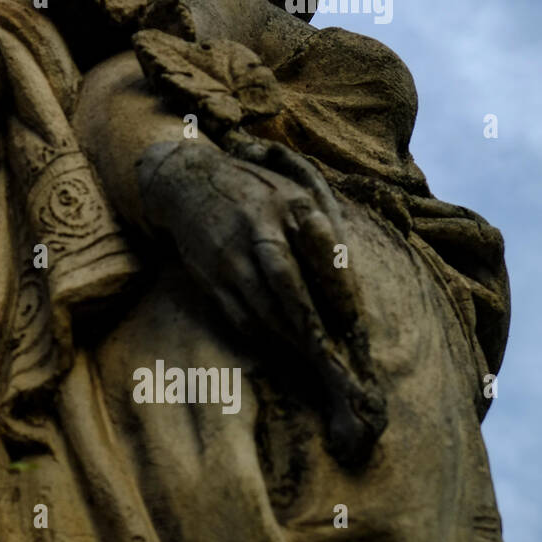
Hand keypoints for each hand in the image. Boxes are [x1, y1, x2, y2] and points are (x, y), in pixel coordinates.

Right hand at [138, 137, 386, 465]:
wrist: (185, 182)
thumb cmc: (252, 190)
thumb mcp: (290, 190)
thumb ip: (320, 225)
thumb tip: (350, 274)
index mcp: (289, 205)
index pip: (322, 253)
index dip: (340, 291)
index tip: (356, 322)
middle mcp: (258, 229)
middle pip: (288, 285)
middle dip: (314, 326)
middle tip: (336, 358)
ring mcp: (230, 255)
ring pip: (263, 307)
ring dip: (292, 337)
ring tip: (315, 359)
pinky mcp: (211, 276)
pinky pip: (240, 316)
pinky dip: (264, 335)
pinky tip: (281, 344)